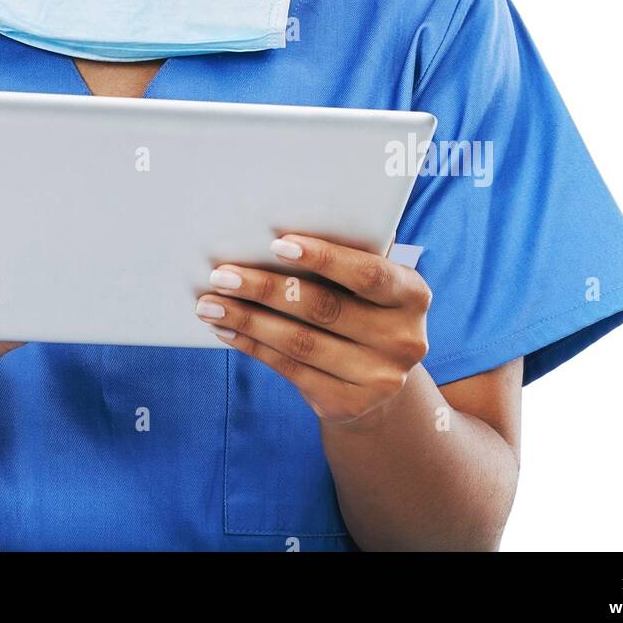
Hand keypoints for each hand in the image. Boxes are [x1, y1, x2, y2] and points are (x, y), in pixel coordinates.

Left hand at [194, 234, 430, 427]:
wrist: (380, 380)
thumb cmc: (364, 308)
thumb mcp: (371, 282)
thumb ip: (350, 251)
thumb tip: (293, 218)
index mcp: (413, 295)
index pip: (368, 273)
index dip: (324, 257)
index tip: (276, 243)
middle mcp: (403, 340)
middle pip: (324, 309)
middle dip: (266, 289)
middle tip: (222, 275)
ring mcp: (378, 379)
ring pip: (300, 342)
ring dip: (247, 320)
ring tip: (210, 303)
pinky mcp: (346, 404)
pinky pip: (289, 369)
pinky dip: (252, 346)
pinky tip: (225, 330)